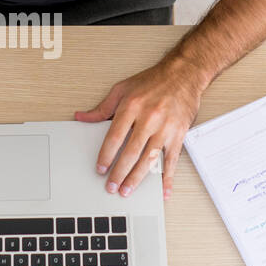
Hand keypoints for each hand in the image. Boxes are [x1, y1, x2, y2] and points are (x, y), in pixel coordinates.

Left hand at [74, 58, 206, 198]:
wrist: (183, 74)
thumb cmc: (154, 81)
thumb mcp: (122, 89)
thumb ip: (102, 108)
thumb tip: (82, 117)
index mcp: (132, 107)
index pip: (115, 137)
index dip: (106, 155)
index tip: (100, 168)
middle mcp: (149, 118)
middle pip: (131, 152)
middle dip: (119, 173)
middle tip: (111, 187)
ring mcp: (165, 128)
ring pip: (149, 160)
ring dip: (137, 178)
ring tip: (127, 190)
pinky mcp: (179, 135)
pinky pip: (172, 160)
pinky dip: (167, 178)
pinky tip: (163, 190)